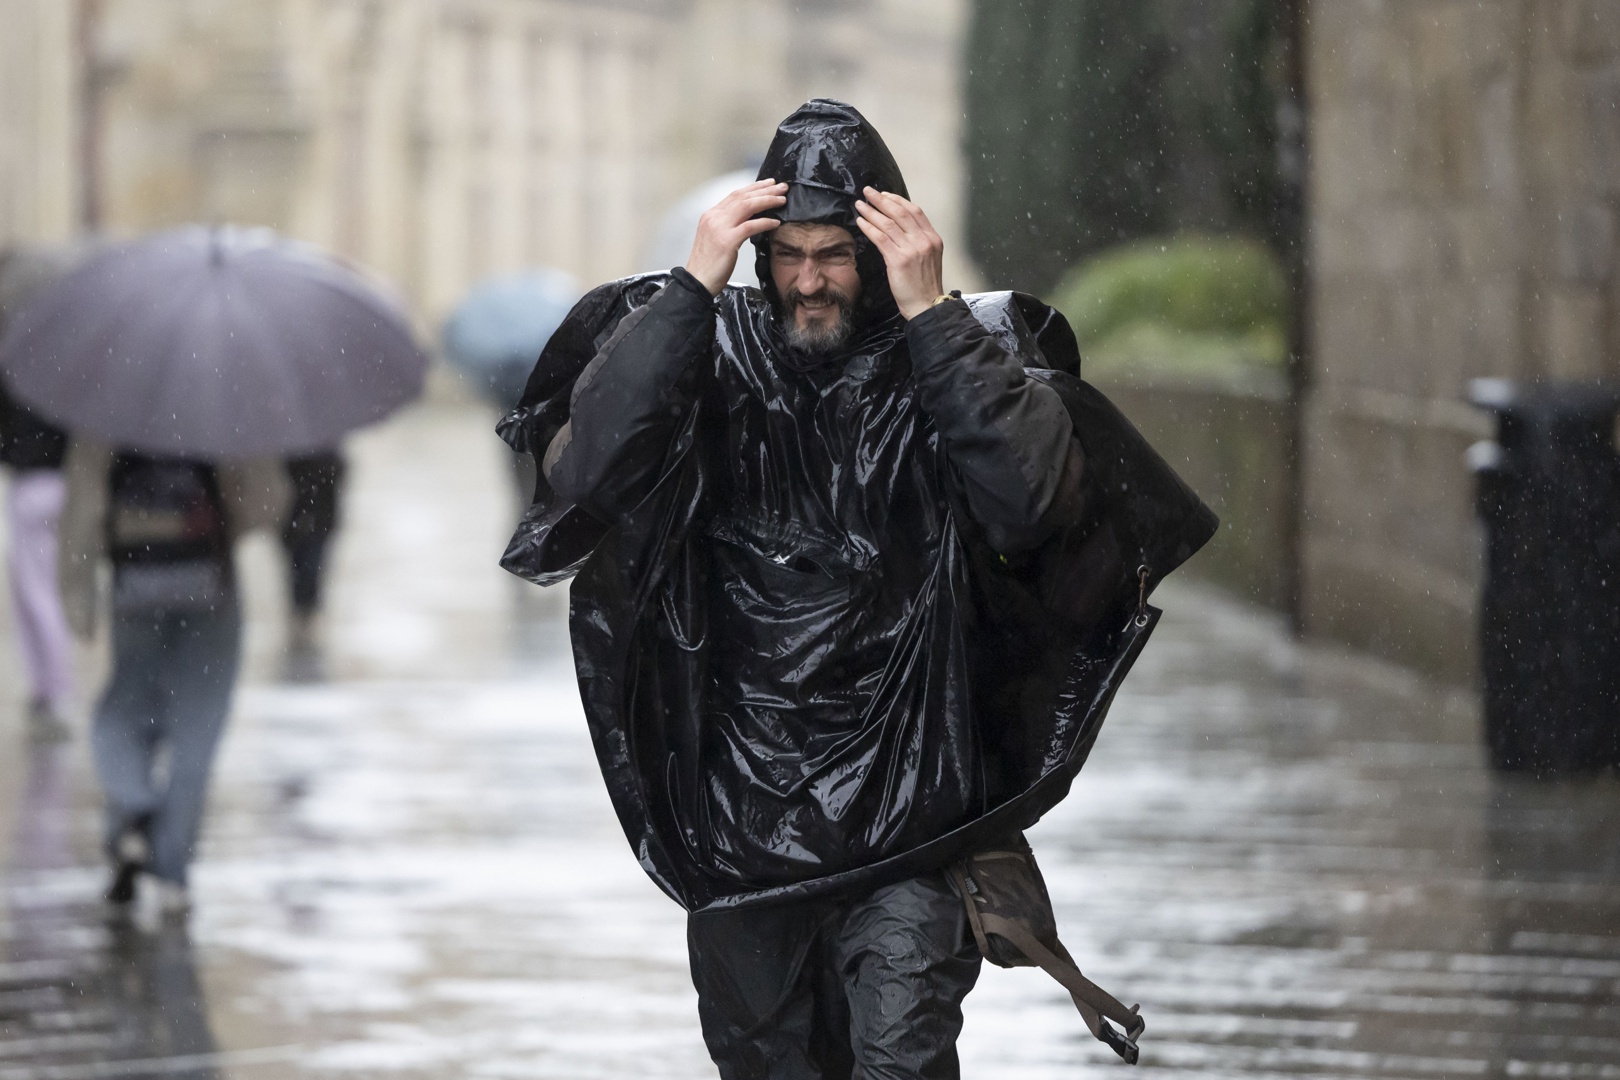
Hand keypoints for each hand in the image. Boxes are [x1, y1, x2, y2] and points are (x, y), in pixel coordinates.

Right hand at [685, 180, 785, 294]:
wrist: (697, 282)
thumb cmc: (708, 266)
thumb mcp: (716, 239)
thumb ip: (728, 226)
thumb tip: (748, 219)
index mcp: (711, 215)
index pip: (735, 195)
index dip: (754, 188)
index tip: (769, 184)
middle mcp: (714, 217)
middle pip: (743, 196)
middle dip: (765, 190)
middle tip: (782, 187)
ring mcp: (719, 228)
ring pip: (747, 206)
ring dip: (767, 200)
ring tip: (783, 200)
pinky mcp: (727, 241)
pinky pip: (750, 226)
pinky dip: (765, 222)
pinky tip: (776, 222)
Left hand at [854, 187, 944, 319]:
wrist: (927, 305)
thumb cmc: (924, 285)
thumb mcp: (928, 258)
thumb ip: (918, 242)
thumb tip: (900, 228)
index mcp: (933, 238)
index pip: (915, 211)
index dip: (898, 200)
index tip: (885, 194)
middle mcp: (923, 241)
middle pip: (900, 213)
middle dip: (881, 200)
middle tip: (868, 191)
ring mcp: (911, 250)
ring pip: (888, 223)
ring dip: (871, 212)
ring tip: (860, 205)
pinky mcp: (898, 260)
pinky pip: (880, 238)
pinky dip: (869, 227)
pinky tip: (861, 221)